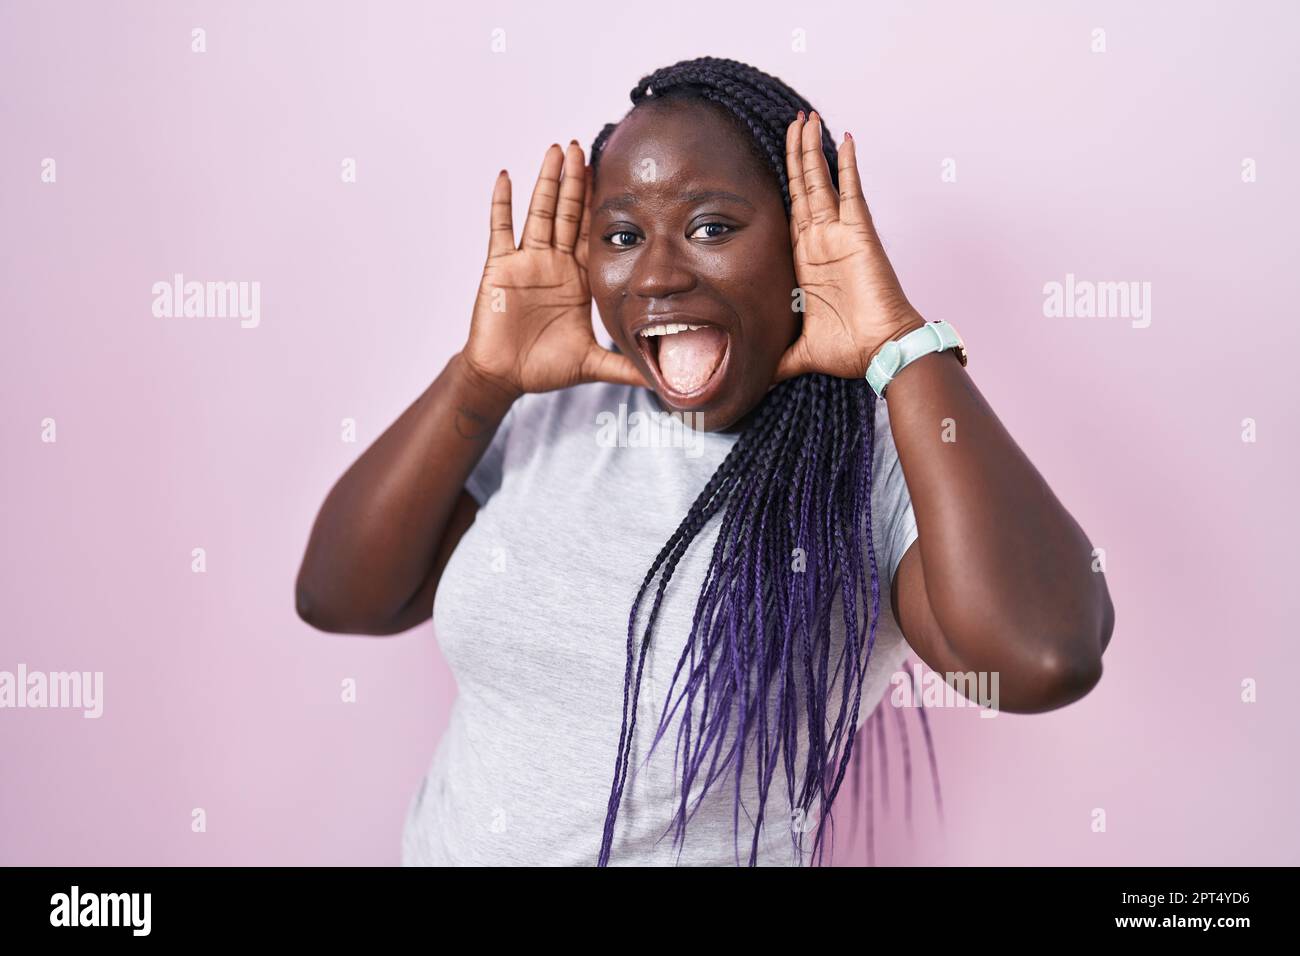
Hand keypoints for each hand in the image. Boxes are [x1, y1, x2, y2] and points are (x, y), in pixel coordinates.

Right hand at [462, 141, 645, 398]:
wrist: (505, 378)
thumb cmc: (544, 369)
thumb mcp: (594, 365)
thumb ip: (626, 368)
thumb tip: (664, 382)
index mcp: (579, 279)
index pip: (594, 234)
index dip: (602, 207)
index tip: (615, 176)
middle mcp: (554, 264)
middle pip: (569, 213)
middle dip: (577, 181)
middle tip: (586, 146)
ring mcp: (526, 262)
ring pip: (539, 212)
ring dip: (547, 181)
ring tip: (557, 150)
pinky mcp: (500, 267)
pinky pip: (501, 229)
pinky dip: (501, 202)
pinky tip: (506, 175)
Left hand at [774, 110, 926, 382]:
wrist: (880, 353)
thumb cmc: (849, 350)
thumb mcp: (798, 351)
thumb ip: (776, 359)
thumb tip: (754, 382)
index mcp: (806, 261)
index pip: (788, 212)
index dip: (782, 185)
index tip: (772, 158)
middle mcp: (822, 241)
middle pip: (804, 187)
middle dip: (795, 155)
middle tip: (789, 122)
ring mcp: (841, 234)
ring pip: (822, 181)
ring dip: (812, 150)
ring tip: (805, 118)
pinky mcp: (860, 233)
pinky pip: (852, 191)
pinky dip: (848, 165)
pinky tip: (844, 138)